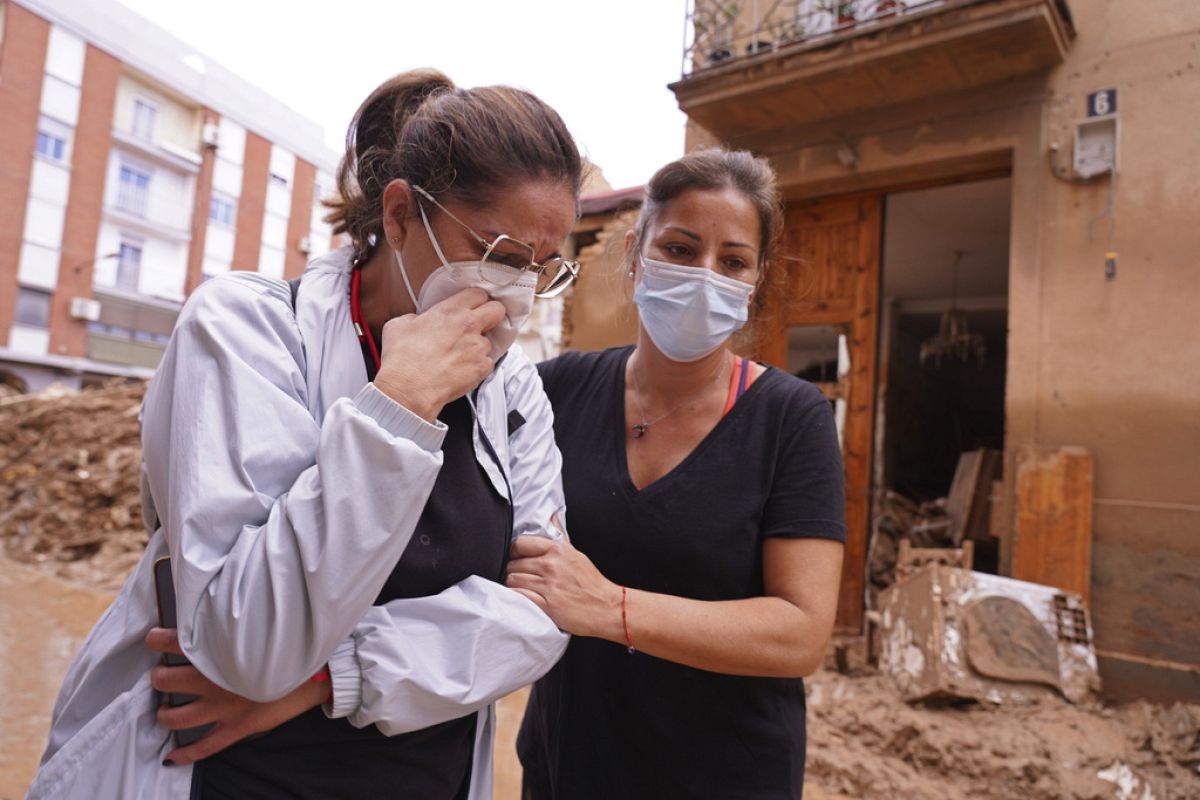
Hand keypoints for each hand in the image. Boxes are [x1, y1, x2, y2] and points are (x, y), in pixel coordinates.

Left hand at [145, 628, 328, 765]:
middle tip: (163, 675)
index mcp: (220, 652)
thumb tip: (214, 623)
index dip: (158, 640)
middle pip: (167, 680)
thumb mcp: (259, 631)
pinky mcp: (237, 728)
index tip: (155, 638)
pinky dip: (186, 754)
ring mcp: (224, 708)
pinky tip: (173, 756)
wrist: (318, 673)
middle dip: (160, 677)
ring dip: (165, 714)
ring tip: (165, 710)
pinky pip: (205, 747)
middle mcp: (215, 681)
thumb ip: (232, 631)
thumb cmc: (290, 647)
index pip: (175, 642)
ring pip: (177, 716)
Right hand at [372, 288, 506, 421]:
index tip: (474, 306)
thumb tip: (417, 321)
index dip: (477, 300)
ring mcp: (478, 347)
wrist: (408, 388)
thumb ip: (415, 318)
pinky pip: (487, 363)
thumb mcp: (398, 325)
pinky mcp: (482, 367)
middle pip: (497, 310)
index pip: (477, 294)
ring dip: (479, 346)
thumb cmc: (402, 360)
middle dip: (493, 315)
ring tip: (461, 356)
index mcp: (449, 311)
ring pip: (490, 341)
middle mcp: (468, 326)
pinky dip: (478, 366)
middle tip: (484, 323)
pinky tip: (462, 370)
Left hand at [505, 536, 621, 638]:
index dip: (514, 552)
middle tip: (520, 576)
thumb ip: (559, 535)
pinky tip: (524, 599)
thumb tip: (552, 515)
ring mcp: (548, 585)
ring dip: (514, 586)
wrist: (606, 607)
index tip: (517, 559)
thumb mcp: (575, 553)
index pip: (520, 544)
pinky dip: (517, 598)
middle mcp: (551, 565)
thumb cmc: (591, 582)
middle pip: (512, 564)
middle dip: (513, 570)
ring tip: (522, 588)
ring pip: (512, 580)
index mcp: (557, 550)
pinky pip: (519, 596)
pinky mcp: (547, 605)